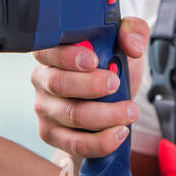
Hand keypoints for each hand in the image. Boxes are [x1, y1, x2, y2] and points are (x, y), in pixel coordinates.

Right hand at [29, 17, 148, 161]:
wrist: (109, 108)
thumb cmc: (111, 72)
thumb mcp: (125, 48)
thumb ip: (132, 32)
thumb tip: (131, 44)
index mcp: (54, 52)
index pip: (48, 50)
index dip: (67, 55)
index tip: (94, 60)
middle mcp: (43, 79)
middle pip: (58, 83)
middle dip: (91, 85)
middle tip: (116, 84)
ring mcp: (45, 108)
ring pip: (71, 115)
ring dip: (106, 115)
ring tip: (130, 111)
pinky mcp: (51, 134)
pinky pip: (75, 142)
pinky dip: (101, 141)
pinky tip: (119, 132)